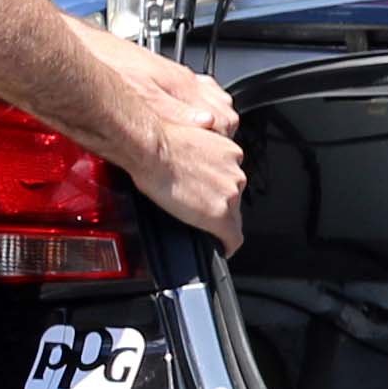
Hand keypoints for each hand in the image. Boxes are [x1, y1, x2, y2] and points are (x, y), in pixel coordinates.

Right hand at [94, 35, 247, 245]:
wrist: (151, 147)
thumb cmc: (159, 138)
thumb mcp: (187, 141)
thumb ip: (196, 153)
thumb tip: (188, 160)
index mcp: (229, 153)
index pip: (231, 179)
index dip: (221, 191)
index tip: (213, 198)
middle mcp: (236, 173)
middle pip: (233, 197)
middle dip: (219, 203)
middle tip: (197, 208)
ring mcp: (230, 194)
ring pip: (231, 215)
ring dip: (218, 219)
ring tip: (198, 222)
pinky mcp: (220, 215)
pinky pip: (232, 238)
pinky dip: (228, 245)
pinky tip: (223, 249)